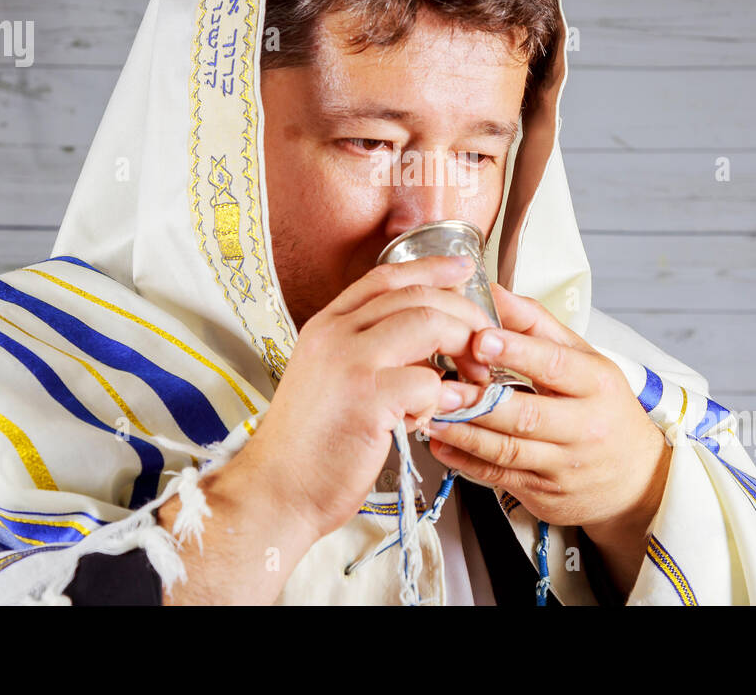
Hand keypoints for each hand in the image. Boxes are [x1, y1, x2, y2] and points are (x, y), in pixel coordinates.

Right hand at [241, 254, 496, 542]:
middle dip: (463, 315)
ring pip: (431, 325)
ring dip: (462, 350)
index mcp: (326, 326)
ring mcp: (350, 363)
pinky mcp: (367, 399)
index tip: (462, 268)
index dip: (430, 267)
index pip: (386, 277)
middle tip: (480, 346)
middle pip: (418, 296)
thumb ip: (373, 355)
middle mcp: (336, 334)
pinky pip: (429, 381)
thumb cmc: (308, 445)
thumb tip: (432, 350)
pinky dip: (441, 400)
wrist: (275, 490)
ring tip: (468, 380)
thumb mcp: (331, 380)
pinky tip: (426, 419)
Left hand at [425, 282, 669, 542]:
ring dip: (463, 432)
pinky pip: (499, 477)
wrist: (636, 480)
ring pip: (507, 450)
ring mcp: (564, 465)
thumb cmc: (604, 409)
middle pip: (526, 414)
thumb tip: (495, 292)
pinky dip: (465, 462)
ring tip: (429, 413)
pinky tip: (440, 445)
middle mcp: (584, 427)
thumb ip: (537, 325)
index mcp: (597, 384)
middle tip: (439, 385)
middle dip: (478, 401)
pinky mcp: (544, 493)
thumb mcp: (585, 360)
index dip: (516, 352)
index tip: (480, 338)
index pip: (555, 365)